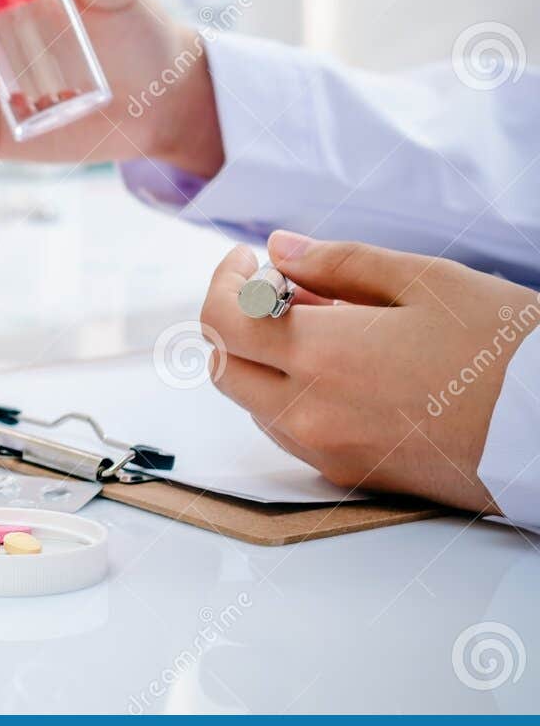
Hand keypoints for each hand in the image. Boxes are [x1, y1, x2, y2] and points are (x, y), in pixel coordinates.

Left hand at [201, 231, 539, 513]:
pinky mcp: (353, 475)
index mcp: (321, 356)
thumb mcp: (425, 281)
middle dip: (236, 322)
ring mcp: (329, 450)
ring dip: (265, 360)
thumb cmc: (505, 349)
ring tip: (324, 322)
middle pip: (226, 366)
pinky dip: (295, 394)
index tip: (247, 262)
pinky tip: (342, 366)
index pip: (221, 321)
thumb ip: (337, 263)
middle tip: (280, 289)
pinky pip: (293, 432)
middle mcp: (310, 412)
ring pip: (256, 402)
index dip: (224, 282)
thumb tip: (278, 250)